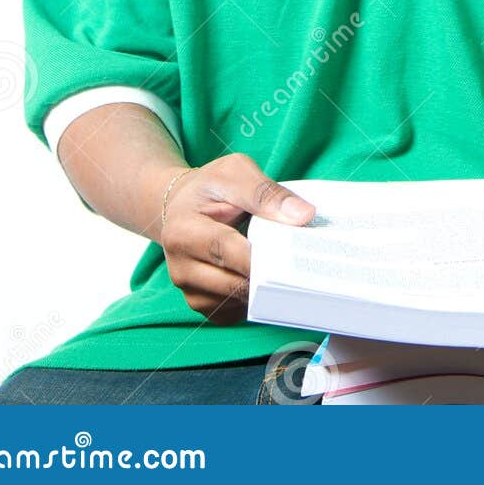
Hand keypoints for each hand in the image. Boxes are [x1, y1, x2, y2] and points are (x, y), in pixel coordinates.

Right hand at [158, 152, 314, 325]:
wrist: (184, 205)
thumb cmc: (211, 187)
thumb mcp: (235, 172)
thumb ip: (266, 193)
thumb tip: (304, 215)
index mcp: (182, 231)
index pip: (227, 250)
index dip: (261, 255)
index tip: (293, 255)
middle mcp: (179, 267)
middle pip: (233, 283)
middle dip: (268, 276)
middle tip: (301, 267)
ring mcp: (188, 290)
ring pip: (237, 302)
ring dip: (263, 290)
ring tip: (286, 269)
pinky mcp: (201, 303)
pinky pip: (234, 312)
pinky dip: (254, 299)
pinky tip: (266, 278)